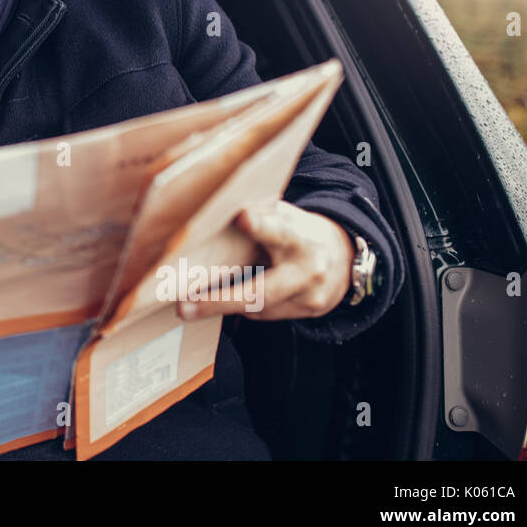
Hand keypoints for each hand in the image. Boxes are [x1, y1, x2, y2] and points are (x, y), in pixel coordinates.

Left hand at [177, 199, 354, 322]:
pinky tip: (228, 296)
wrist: (342, 255)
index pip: (278, 232)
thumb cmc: (297, 231)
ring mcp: (308, 296)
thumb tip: (212, 213)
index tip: (243, 219)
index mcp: (298, 237)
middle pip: (260, 291)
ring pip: (256, 306)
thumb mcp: (283, 218)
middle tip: (183, 307)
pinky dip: (243, 305)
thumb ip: (257, 218)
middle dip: (219, 301)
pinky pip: (263, 313)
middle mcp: (307, 269)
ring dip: (220, 303)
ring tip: (188, 304)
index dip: (260, 226)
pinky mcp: (307, 311)